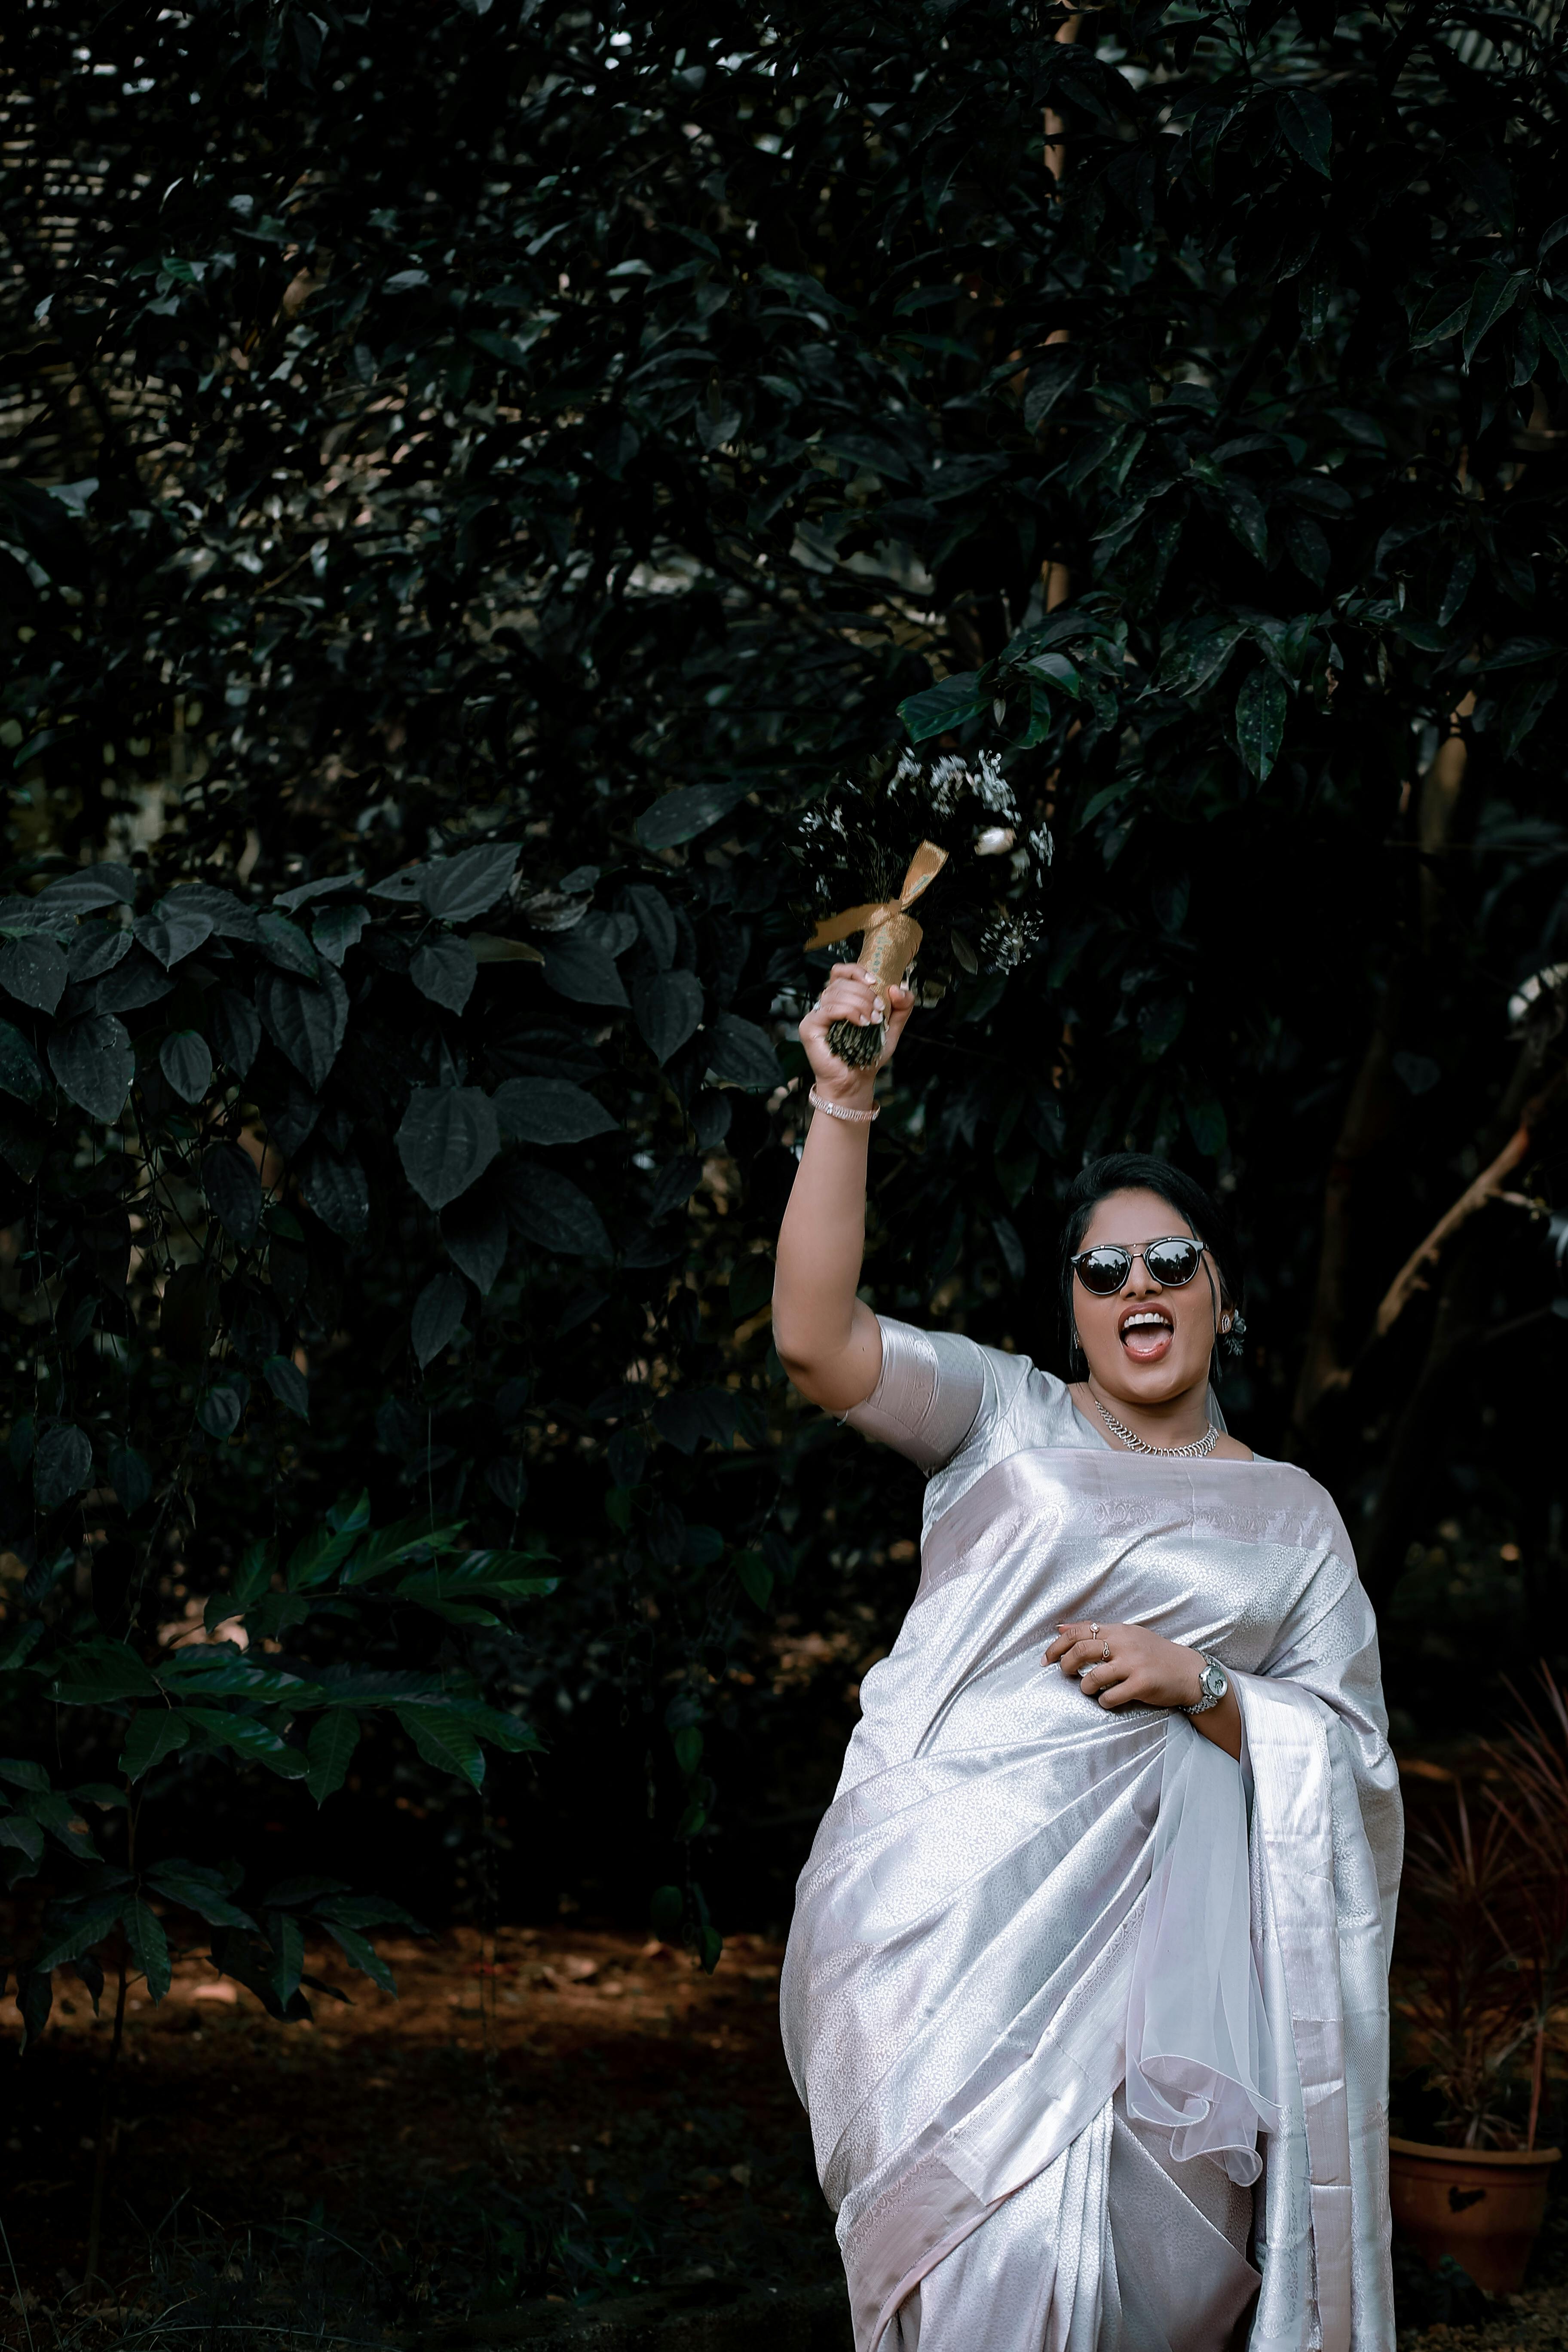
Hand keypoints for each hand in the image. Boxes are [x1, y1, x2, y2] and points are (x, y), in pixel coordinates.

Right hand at [798, 963, 914, 1099]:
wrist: (856, 1081)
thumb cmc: (869, 1055)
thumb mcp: (892, 1028)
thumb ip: (902, 1006)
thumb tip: (898, 985)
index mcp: (841, 999)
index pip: (841, 972)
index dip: (856, 971)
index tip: (875, 983)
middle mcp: (826, 1004)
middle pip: (841, 981)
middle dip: (864, 993)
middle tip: (878, 1011)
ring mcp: (816, 1014)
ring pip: (835, 993)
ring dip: (859, 1003)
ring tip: (871, 1021)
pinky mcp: (809, 1026)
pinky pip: (828, 1009)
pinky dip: (848, 1012)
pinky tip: (861, 1024)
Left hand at [1044, 1620, 1204, 1711]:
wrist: (1189, 1671)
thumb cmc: (1154, 1654)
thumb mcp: (1127, 1635)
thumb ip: (1096, 1631)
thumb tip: (1060, 1627)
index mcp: (1118, 1630)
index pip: (1079, 1631)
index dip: (1057, 1645)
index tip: (1046, 1659)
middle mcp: (1124, 1644)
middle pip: (1081, 1650)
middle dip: (1065, 1664)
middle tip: (1064, 1673)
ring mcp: (1134, 1664)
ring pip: (1093, 1676)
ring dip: (1084, 1687)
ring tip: (1088, 1690)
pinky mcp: (1142, 1684)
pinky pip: (1111, 1696)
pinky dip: (1104, 1701)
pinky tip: (1107, 1701)